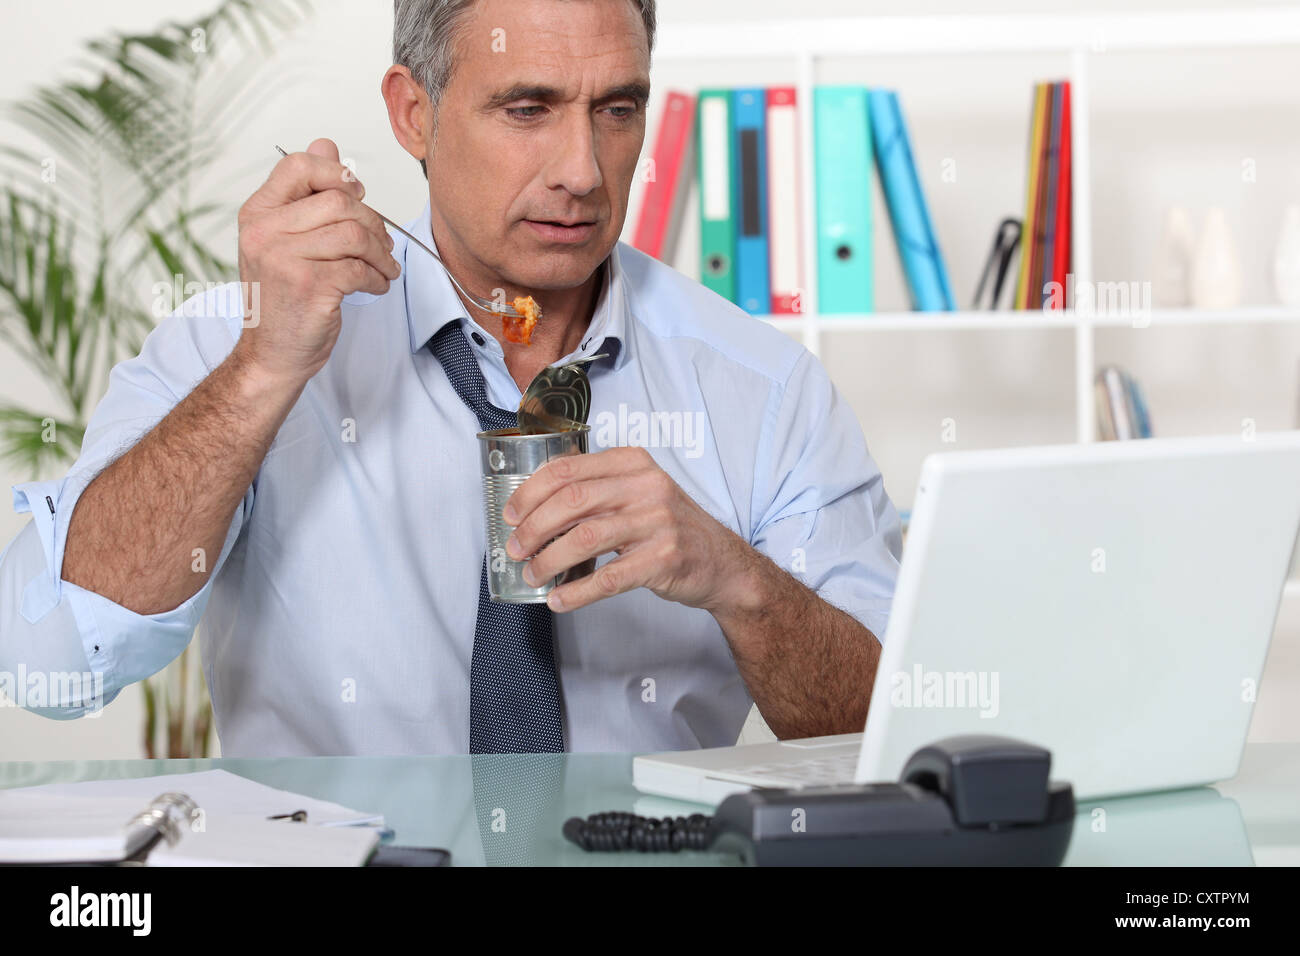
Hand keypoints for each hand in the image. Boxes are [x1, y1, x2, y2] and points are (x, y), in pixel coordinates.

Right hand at [234, 138, 401, 384]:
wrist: (271, 354)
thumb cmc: (283, 299)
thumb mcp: (286, 241)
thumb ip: (306, 195)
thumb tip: (327, 143)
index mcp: (257, 213)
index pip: (298, 164)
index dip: (336, 172)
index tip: (357, 195)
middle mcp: (264, 231)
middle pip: (338, 200)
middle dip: (372, 222)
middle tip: (382, 245)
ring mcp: (284, 258)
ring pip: (354, 233)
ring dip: (381, 253)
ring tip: (383, 267)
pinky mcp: (309, 286)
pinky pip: (359, 268)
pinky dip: (377, 278)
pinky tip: (375, 286)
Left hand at [501, 446, 762, 613]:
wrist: (722, 562)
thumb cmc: (670, 527)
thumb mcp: (638, 493)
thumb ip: (597, 491)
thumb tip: (535, 510)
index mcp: (632, 463)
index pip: (567, 469)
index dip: (530, 493)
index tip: (511, 514)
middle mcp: (646, 486)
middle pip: (571, 501)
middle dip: (533, 528)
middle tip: (516, 548)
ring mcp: (657, 522)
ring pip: (585, 538)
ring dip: (549, 560)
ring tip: (533, 574)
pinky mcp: (664, 559)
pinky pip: (608, 577)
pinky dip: (577, 592)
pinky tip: (560, 600)